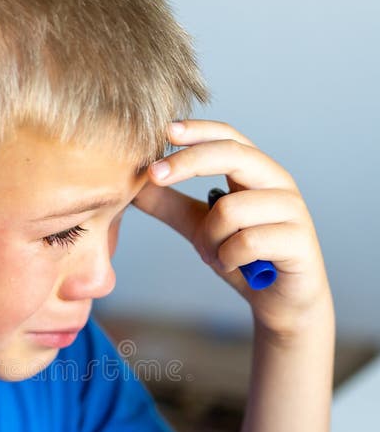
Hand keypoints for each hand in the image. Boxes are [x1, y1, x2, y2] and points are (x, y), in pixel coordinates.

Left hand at [133, 120, 331, 336]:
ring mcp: (292, 209)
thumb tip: (132, 186)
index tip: (165, 130)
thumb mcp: (200, 227)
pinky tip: (234, 266)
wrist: (278, 301)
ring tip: (215, 256)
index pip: (228, 137)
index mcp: (255, 172)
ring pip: (231, 209)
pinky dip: (228, 258)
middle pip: (232, 154)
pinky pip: (247, 242)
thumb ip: (170, 205)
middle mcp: (277, 182)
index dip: (198, 130)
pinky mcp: (299, 240)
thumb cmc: (242, 258)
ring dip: (210, 240)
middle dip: (187, 163)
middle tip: (152, 176)